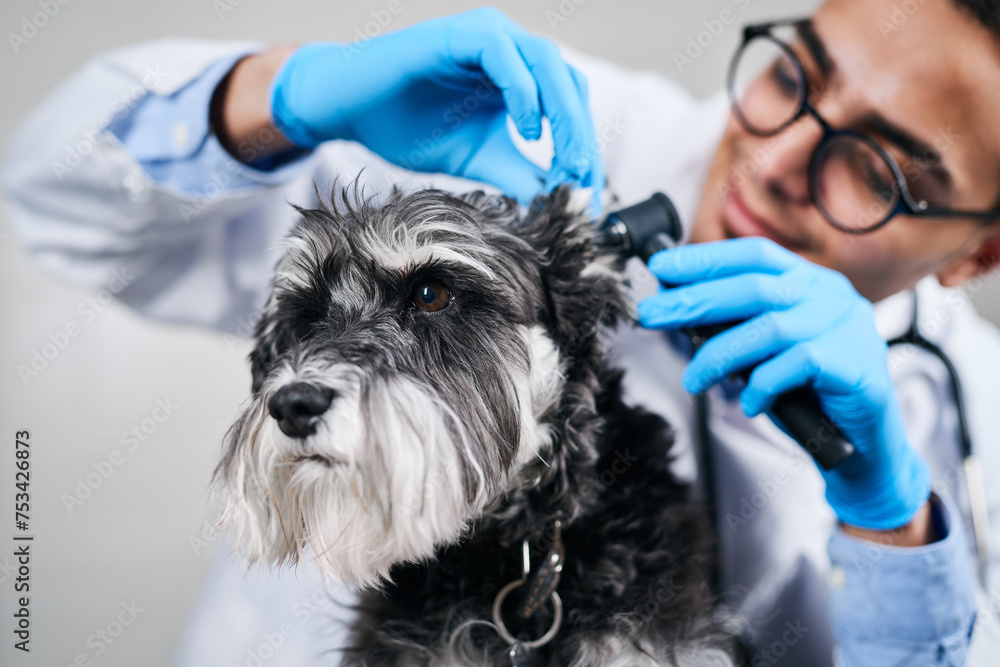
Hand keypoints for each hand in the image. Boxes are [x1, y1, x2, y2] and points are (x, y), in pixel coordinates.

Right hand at [268, 8, 603, 206]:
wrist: (349, 107)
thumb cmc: (406, 128)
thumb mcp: (476, 160)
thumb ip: (518, 175)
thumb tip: (560, 204)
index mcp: (517, 77)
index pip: (569, 105)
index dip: (583, 148)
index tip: (589, 193)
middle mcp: (508, 51)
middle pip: (567, 83)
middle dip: (582, 135)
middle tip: (585, 181)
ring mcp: (485, 38)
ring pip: (546, 62)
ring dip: (563, 114)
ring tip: (566, 160)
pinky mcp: (459, 36)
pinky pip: (503, 54)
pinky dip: (523, 92)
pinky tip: (527, 132)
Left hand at [636, 237, 929, 530]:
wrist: (863, 443)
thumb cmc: (809, 392)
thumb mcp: (768, 349)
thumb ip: (738, 325)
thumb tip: (678, 311)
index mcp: (810, 282)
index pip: (754, 255)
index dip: (706, 258)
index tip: (661, 265)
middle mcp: (830, 296)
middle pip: (753, 288)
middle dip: (695, 300)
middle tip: (652, 313)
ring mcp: (845, 326)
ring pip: (769, 328)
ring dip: (720, 354)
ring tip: (694, 379)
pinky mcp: (853, 363)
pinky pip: (794, 365)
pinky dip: (761, 385)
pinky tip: (748, 403)